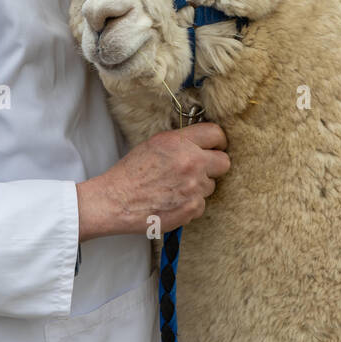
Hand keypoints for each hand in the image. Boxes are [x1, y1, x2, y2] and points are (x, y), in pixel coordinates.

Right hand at [76, 122, 230, 240]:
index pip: (216, 134)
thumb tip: (200, 143)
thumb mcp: (154, 145)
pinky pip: (201, 204)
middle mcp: (190, 161)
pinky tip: (172, 202)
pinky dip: (190, 205)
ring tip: (176, 189)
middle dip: (214, 166)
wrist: (116, 201)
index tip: (215, 147)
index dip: (218, 142)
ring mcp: (194, 186)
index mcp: (179, 142)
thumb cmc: (130, 173)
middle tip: (201, 170)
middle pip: (224, 162)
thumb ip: (180, 142)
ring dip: (198, 187)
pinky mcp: (192, 207)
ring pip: (211, 185)